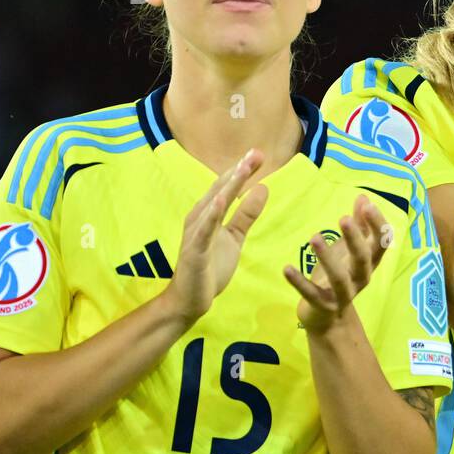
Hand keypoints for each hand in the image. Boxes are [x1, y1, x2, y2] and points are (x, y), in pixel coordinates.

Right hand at [166, 149, 269, 324]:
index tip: (259, 154)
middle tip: (255, 153)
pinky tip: (220, 200)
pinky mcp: (194, 251)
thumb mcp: (234, 237)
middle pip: (220, 190)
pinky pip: (204, 230)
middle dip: (238, 171)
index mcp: (208, 214)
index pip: (227, 187)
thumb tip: (263, 188)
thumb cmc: (210, 266)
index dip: (242, 170)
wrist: (190, 300)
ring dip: (228, 186)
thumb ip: (246, 214)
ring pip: (213, 205)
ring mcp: (195, 233)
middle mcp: (199, 218)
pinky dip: (211, 214)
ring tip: (242, 169)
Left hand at [284, 195, 391, 333]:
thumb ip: (358, 225)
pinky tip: (287, 269)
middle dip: (355, 239)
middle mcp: (361, 278)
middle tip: (344, 218)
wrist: (329, 319)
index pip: (382, 242)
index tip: (368, 205)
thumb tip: (364, 198)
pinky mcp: (323, 306)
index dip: (377, 224)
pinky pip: (312, 294)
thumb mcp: (349, 249)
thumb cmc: (340, 276)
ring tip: (314, 237)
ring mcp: (343, 294)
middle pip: (363, 258)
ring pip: (340, 278)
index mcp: (370, 262)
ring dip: (328, 258)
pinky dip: (300, 282)